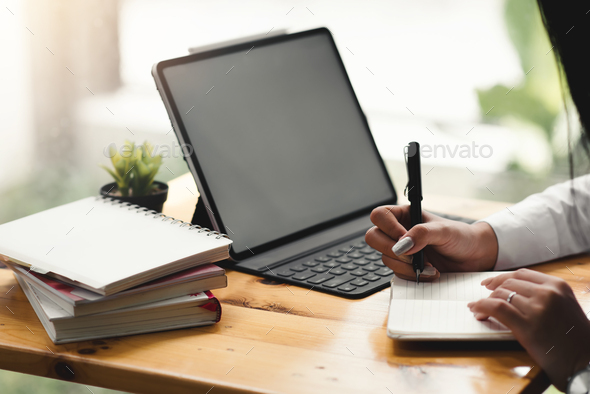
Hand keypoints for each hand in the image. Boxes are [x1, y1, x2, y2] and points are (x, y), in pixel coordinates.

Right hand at [365, 205, 497, 280]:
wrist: (474, 256)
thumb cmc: (461, 236)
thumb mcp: (443, 231)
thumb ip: (422, 234)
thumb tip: (401, 246)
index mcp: (404, 215)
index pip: (380, 215)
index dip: (387, 227)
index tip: (404, 237)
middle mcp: (398, 231)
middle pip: (373, 237)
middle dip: (391, 250)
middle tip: (412, 256)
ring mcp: (400, 250)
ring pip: (384, 257)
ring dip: (405, 266)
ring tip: (429, 266)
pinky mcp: (405, 266)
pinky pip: (396, 273)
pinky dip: (412, 275)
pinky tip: (430, 272)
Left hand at [468, 269, 589, 390]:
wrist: (585, 362)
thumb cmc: (575, 338)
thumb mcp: (565, 306)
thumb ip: (544, 295)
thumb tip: (513, 291)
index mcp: (557, 286)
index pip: (521, 274)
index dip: (502, 278)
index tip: (490, 283)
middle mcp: (547, 293)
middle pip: (509, 284)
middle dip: (493, 291)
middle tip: (484, 298)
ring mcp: (537, 309)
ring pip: (500, 295)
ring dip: (486, 302)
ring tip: (480, 309)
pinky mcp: (527, 326)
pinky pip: (496, 308)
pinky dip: (482, 307)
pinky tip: (477, 311)